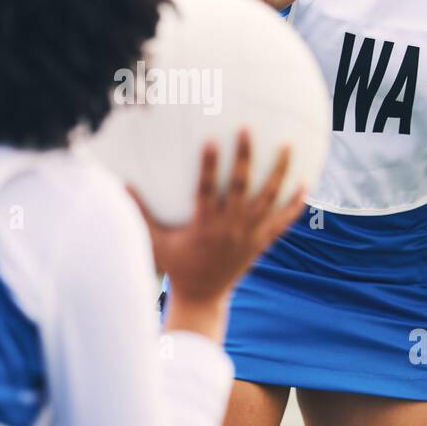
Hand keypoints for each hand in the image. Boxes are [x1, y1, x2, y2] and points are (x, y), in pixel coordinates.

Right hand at [127, 130, 305, 325]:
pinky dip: (294, 204)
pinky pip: (282, 222)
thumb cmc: (177, 266)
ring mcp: (249, 235)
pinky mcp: (261, 243)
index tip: (211, 139)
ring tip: (288, 146)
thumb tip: (120, 185)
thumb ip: (140, 213)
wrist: (203, 297)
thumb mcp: (156, 242)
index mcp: (204, 225)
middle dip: (245, 157)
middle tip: (248, 128)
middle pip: (241, 187)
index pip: (206, 189)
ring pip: (268, 199)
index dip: (208, 165)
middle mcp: (230, 227)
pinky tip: (305, 184)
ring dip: (279, 172)